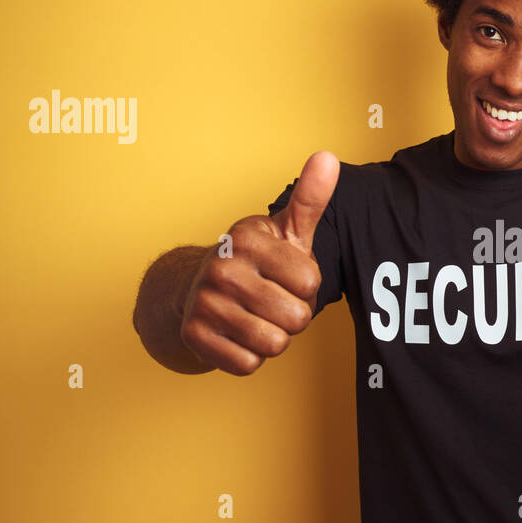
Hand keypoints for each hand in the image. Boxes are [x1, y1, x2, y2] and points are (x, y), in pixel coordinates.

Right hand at [179, 151, 339, 375]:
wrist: (200, 288)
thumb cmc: (257, 261)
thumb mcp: (287, 230)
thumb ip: (310, 198)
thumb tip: (328, 158)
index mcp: (247, 238)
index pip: (312, 282)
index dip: (307, 285)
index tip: (286, 276)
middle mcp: (221, 267)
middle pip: (297, 318)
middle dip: (294, 316)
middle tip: (273, 300)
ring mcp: (203, 302)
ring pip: (274, 344)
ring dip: (274, 337)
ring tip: (257, 316)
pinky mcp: (193, 335)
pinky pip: (249, 364)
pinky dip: (250, 356)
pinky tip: (238, 334)